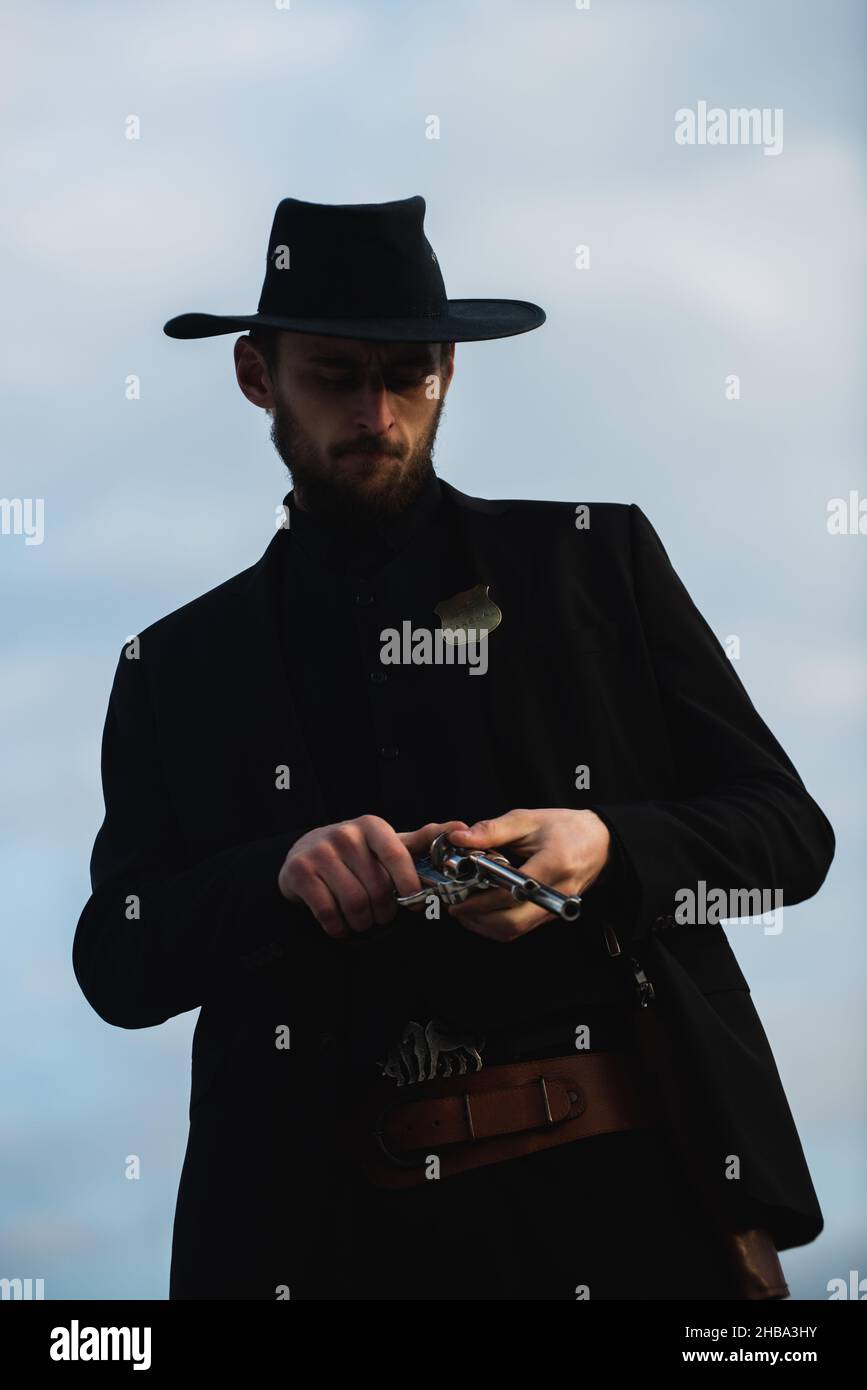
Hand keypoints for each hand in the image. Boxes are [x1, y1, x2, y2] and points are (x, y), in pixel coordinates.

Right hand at [278, 815, 468, 938]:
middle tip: (382, 917)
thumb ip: (422, 840)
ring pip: (355, 903)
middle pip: (377, 889)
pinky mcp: (300, 872)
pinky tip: (340, 924)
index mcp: (371, 826)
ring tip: (363, 921)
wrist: (304, 851)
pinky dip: (338, 927)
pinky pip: (328, 912)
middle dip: (384, 913)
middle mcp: (345, 835)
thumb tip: (461, 828)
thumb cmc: (355, 852)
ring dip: (363, 922)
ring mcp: (320, 852)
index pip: (397, 856)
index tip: (415, 904)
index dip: (409, 885)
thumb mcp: (387, 842)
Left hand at [444, 808, 610, 941]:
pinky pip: (521, 928)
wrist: (600, 841)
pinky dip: (497, 925)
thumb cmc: (566, 827)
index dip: (479, 900)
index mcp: (552, 865)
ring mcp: (555, 907)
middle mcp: (555, 893)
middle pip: (512, 922)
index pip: (511, 893)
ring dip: (485, 926)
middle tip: (455, 906)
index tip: (457, 898)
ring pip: (515, 931)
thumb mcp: (528, 819)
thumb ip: (492, 830)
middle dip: (478, 919)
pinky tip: (483, 911)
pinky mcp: (551, 913)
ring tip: (464, 910)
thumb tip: (459, 837)